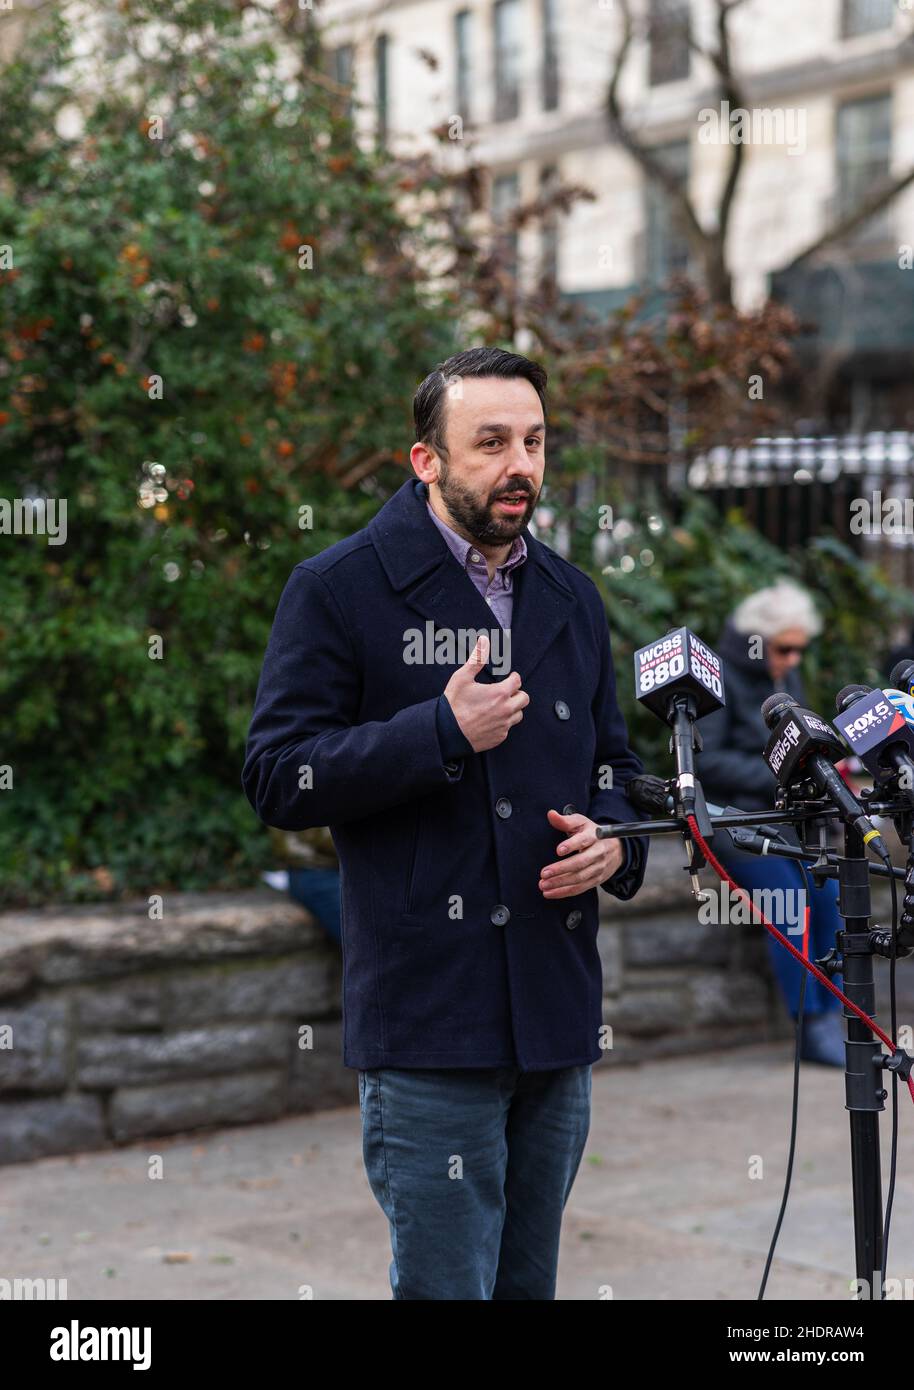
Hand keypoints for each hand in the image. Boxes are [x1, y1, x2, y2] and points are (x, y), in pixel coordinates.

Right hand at [443, 634, 529, 752]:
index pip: (518, 682)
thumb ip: (477, 659)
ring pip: (518, 715)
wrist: (445, 732)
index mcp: (500, 693)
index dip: (513, 678)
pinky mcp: (499, 738)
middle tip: (505, 692)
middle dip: (517, 693)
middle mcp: (506, 710)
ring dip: (512, 709)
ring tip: (498, 706)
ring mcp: (504, 726)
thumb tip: (484, 640)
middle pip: (524, 699)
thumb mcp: (462, 678)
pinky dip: (503, 722)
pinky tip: (490, 719)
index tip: (509, 677)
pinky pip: (508, 728)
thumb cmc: (453, 704)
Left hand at [538, 808, 623, 899]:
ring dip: (560, 883)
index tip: (558, 850)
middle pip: (580, 863)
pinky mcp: (596, 880)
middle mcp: (598, 853)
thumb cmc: (592, 833)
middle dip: (561, 869)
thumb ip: (565, 820)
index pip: (583, 841)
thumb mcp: (581, 823)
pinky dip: (564, 892)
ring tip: (543, 885)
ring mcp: (598, 868)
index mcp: (594, 836)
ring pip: (579, 878)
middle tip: (544, 873)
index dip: (571, 845)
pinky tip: (550, 893)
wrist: (616, 849)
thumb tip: (550, 814)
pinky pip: (580, 888)